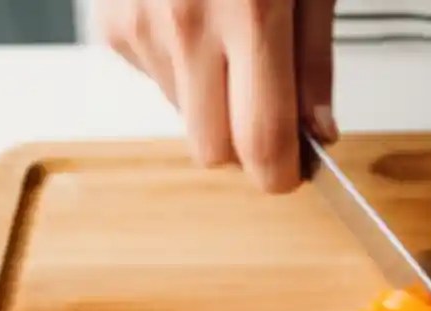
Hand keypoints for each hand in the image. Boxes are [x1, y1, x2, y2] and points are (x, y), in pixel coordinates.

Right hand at [97, 0, 338, 191]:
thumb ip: (314, 62)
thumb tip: (318, 133)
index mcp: (250, 11)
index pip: (260, 143)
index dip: (282, 175)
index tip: (294, 173)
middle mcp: (186, 23)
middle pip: (214, 151)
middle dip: (246, 146)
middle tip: (269, 109)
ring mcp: (141, 23)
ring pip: (184, 119)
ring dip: (214, 103)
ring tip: (232, 39)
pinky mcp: (113, 22)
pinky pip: (155, 81)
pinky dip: (182, 69)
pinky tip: (197, 19)